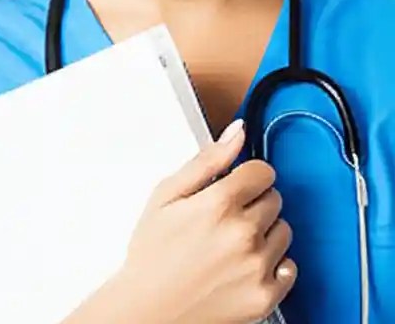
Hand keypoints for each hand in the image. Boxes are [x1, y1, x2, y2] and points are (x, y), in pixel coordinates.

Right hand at [117, 120, 295, 323]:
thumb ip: (206, 161)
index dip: (246, 177)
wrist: (149, 309)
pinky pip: (289, 267)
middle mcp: (243, 233)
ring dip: (263, 233)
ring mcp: (258, 266)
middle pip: (274, 199)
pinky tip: (242, 266)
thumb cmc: (153, 254)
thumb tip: (236, 133)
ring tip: (230, 245)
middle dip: (252, 204)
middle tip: (223, 221)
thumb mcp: (165, 197)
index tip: (234, 188)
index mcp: (218, 204)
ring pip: (284, 231)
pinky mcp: (267, 294)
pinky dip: (272, 265)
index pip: (263, 171)